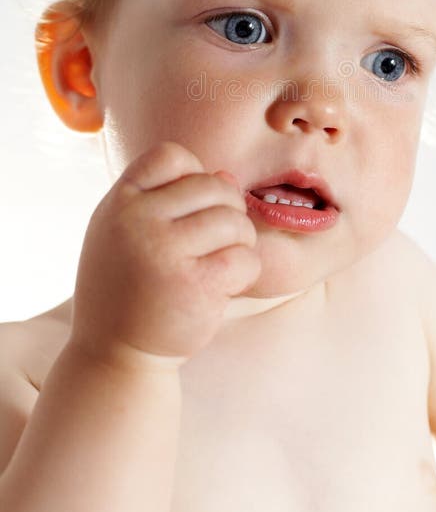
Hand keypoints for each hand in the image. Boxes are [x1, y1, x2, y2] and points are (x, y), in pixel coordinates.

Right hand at [69, 141, 260, 371]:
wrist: (114, 355)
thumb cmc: (129, 287)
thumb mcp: (128, 232)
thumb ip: (168, 198)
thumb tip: (227, 176)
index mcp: (119, 202)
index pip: (171, 155)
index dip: (192, 175)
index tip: (187, 208)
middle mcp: (137, 221)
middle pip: (214, 186)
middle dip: (227, 211)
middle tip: (214, 241)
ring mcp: (165, 251)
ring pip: (235, 220)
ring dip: (240, 242)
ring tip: (219, 262)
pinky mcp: (196, 284)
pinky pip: (246, 258)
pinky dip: (245, 272)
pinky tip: (223, 286)